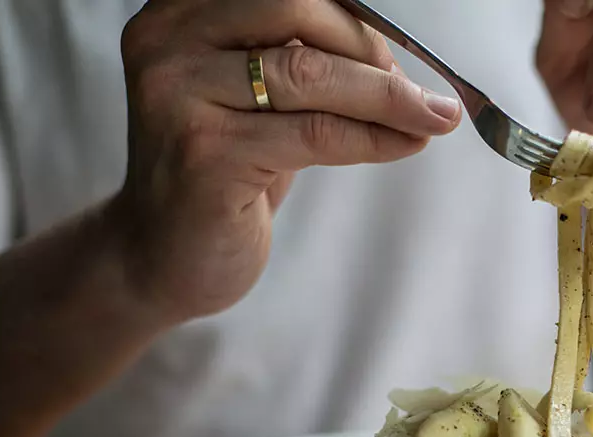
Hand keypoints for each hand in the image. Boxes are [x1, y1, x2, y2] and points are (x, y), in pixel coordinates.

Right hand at [111, 0, 461, 321]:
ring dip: (388, 98)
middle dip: (373, 50)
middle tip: (417, 90)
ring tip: (433, 117)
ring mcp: (179, 97)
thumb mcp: (254, 99)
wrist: (160, 255)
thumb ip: (301, 59)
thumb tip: (392, 50)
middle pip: (297, 13)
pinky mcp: (206, 156)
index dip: (351, 16)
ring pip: (311, 74)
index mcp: (179, 13)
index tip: (398, 49)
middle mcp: (168, 43)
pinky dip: (373, 138)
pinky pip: (316, 134)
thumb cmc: (218, 172)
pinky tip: (405, 144)